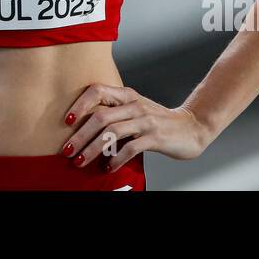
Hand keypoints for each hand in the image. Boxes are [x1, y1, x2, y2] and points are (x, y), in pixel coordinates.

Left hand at [60, 82, 209, 171]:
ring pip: (112, 132)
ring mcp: (146, 120)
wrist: (192, 127)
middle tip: (67, 150)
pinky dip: (116, 159)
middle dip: (80, 135)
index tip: (66, 120)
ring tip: (80, 161)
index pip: (97, 90)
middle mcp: (135, 105)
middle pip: (100, 116)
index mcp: (126, 95)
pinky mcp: (156, 137)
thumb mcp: (135, 110)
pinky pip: (130, 148)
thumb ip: (114, 113)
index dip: (80, 103)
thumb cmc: (157, 120)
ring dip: (92, 149)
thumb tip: (82, 128)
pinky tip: (107, 168)